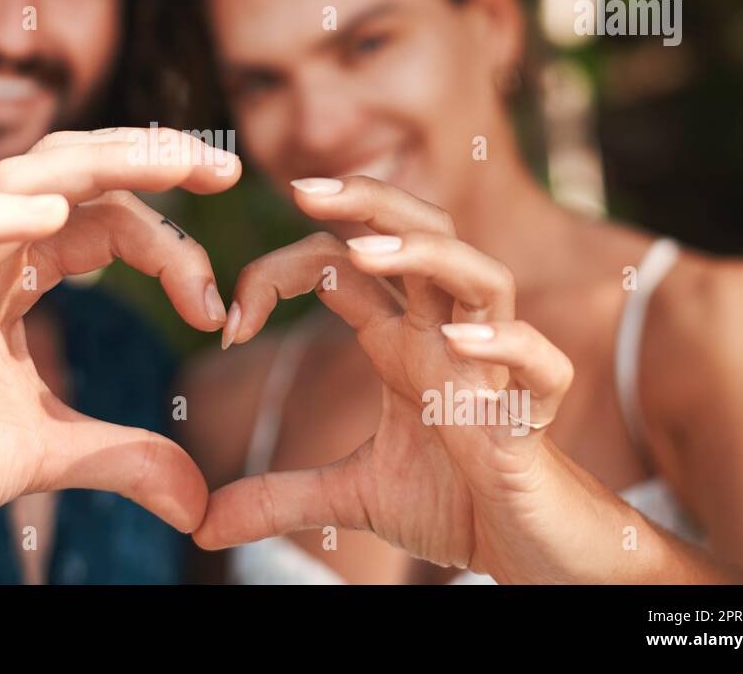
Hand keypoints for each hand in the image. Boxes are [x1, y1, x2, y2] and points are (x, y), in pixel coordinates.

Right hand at [0, 128, 239, 540]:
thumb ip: (124, 459)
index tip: (217, 310)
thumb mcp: (48, 453)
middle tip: (225, 168)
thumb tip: (198, 503)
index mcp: (26, 272)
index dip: (172, 249)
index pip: (111, 221)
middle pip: (77, 170)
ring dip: (102, 161)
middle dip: (154, 159)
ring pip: (23, 178)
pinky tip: (55, 213)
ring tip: (172, 163)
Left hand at [195, 176, 592, 582]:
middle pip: (423, 234)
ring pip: (481, 277)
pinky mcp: (533, 418)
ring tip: (368, 252)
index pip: (344, 266)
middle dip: (368, 200)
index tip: (229, 324)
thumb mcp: (353, 497)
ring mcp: (494, 371)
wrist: (529, 554)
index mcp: (403, 342)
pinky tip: (457, 341)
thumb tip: (203, 523)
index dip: (281, 273)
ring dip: (426, 254)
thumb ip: (280, 498)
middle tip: (302, 188)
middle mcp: (447, 338)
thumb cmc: (457, 504)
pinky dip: (504, 344)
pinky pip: (538, 364)